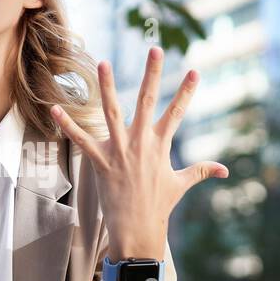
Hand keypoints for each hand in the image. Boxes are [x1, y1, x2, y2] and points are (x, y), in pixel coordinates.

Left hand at [50, 46, 226, 260]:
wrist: (138, 230)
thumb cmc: (159, 207)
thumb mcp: (180, 184)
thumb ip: (200, 171)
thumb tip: (224, 170)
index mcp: (161, 146)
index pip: (177, 113)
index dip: (186, 92)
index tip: (195, 71)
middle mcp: (141, 143)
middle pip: (147, 102)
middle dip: (152, 74)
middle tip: (155, 49)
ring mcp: (120, 151)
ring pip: (112, 112)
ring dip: (107, 87)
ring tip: (103, 62)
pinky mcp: (100, 162)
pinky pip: (82, 140)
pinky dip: (67, 125)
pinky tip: (55, 108)